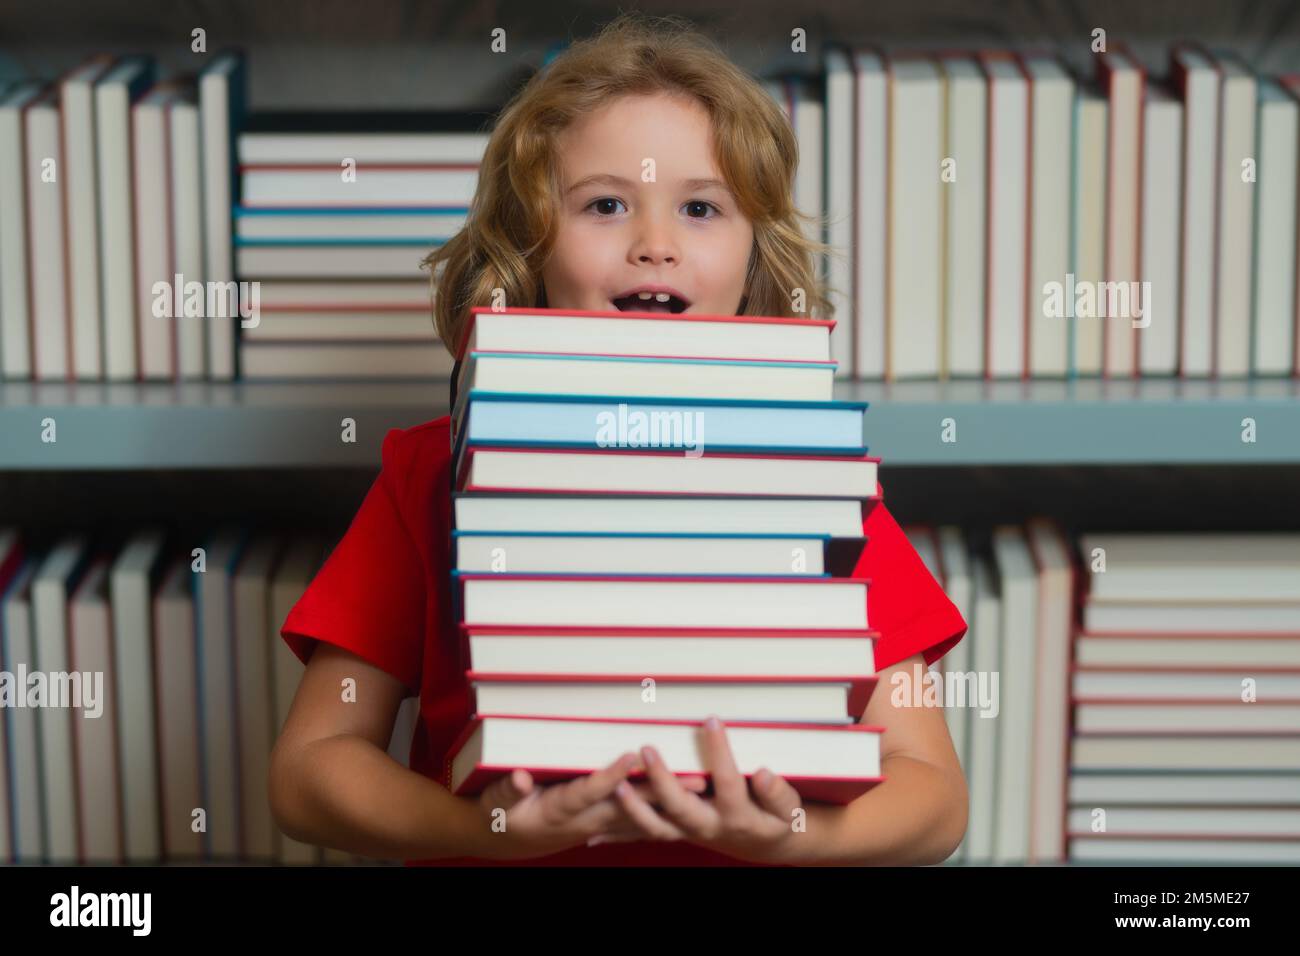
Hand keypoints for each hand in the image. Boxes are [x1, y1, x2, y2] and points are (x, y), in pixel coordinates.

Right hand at [472, 752, 706, 859]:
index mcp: (560, 809)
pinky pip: (641, 819)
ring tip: (701, 784)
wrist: (511, 838)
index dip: (612, 774)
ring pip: (642, 812)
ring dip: (671, 800)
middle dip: (661, 788)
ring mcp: (600, 824)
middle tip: (691, 774)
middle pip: (630, 804)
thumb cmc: (503, 811)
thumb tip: (519, 777)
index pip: (591, 791)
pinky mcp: (607, 824)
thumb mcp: (497, 800)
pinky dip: (663, 810)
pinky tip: (685, 800)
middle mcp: (586, 819)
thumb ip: (509, 789)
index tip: (633, 754)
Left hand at [604, 716, 806, 864]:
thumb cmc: (777, 818)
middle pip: (681, 807)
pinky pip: (645, 833)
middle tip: (647, 748)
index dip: (720, 752)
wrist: (762, 842)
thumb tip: (765, 773)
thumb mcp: (790, 810)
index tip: (711, 719)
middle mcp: (709, 827)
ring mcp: (688, 832)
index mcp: (739, 816)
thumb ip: (778, 794)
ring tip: (618, 783)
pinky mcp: (675, 832)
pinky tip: (595, 828)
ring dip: (634, 807)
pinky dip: (620, 832)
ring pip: (656, 826)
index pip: (729, 782)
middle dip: (662, 780)